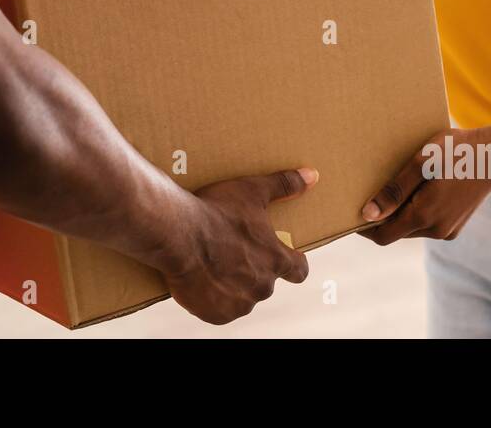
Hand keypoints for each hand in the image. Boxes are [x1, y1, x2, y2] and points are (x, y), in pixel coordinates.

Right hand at [162, 168, 316, 324]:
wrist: (178, 234)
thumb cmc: (216, 211)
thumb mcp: (252, 190)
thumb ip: (284, 185)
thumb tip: (312, 175)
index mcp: (275, 260)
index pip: (299, 271)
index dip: (294, 263)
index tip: (287, 258)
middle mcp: (262, 286)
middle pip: (265, 282)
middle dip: (251, 270)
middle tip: (231, 251)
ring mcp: (239, 303)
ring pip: (241, 297)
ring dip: (232, 285)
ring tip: (212, 264)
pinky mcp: (216, 314)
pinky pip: (219, 309)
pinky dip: (212, 298)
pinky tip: (200, 279)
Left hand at [360, 122, 490, 244]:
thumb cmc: (457, 152)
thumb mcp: (422, 163)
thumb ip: (394, 190)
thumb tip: (368, 214)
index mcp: (425, 216)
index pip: (382, 236)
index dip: (364, 227)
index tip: (351, 209)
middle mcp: (436, 230)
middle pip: (396, 232)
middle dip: (382, 217)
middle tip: (369, 191)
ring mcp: (448, 229)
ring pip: (411, 227)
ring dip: (400, 212)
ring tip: (394, 186)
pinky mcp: (455, 225)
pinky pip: (427, 223)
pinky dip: (416, 211)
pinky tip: (417, 189)